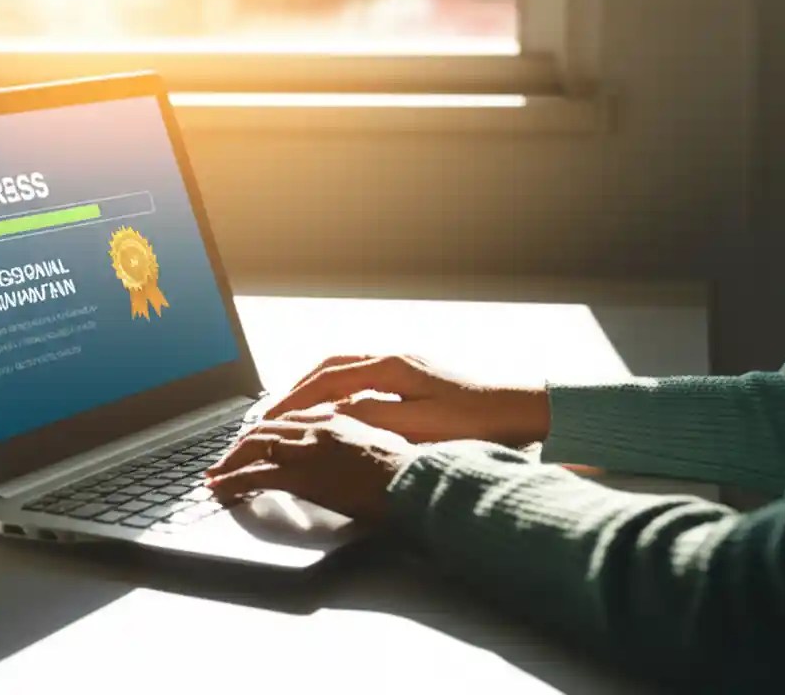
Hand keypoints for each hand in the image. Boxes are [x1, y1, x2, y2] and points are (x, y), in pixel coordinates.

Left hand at [205, 409, 422, 521]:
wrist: (413, 483)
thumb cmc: (407, 472)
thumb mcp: (382, 445)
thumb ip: (358, 442)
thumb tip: (348, 454)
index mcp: (338, 418)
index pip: (291, 418)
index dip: (269, 429)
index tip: (257, 440)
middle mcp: (317, 427)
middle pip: (267, 429)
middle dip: (242, 444)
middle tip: (226, 457)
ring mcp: (306, 449)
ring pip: (255, 447)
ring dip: (231, 461)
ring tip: (216, 474)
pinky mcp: (299, 474)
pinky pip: (255, 474)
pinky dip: (233, 481)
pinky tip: (221, 489)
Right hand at [262, 355, 550, 445]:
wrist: (518, 409)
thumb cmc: (474, 421)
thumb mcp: (418, 425)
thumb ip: (371, 418)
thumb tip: (328, 416)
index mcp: (390, 368)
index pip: (326, 381)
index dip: (292, 401)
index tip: (266, 420)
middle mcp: (393, 359)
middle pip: (329, 368)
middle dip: (294, 390)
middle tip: (268, 414)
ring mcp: (404, 366)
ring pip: (344, 369)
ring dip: (314, 387)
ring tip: (291, 408)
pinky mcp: (414, 377)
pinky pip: (361, 376)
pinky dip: (337, 389)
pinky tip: (334, 407)